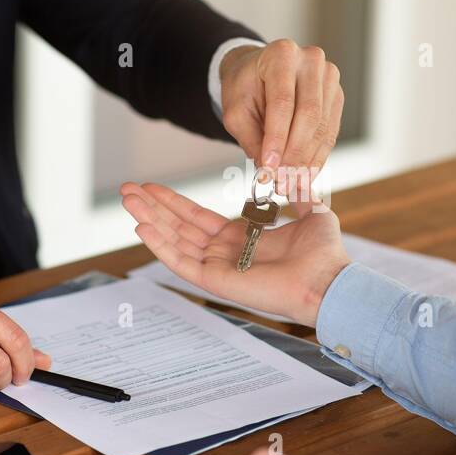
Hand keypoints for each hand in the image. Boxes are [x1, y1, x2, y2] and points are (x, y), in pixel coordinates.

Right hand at [120, 182, 350, 326]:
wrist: (329, 280)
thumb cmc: (324, 254)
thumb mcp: (313, 212)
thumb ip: (300, 193)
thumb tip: (298, 173)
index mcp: (242, 238)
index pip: (197, 218)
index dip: (174, 202)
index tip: (152, 187)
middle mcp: (225, 253)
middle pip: (178, 227)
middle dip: (152, 207)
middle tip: (127, 190)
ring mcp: (218, 267)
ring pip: (174, 241)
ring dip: (149, 220)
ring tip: (127, 201)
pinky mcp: (215, 281)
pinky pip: (181, 262)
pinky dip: (160, 245)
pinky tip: (142, 226)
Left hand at [218, 40, 343, 198]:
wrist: (258, 72)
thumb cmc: (245, 87)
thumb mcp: (236, 110)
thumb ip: (250, 138)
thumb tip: (269, 171)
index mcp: (281, 55)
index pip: (282, 102)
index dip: (276, 139)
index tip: (269, 168)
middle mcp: (310, 60)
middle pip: (309, 114)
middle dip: (294, 154)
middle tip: (281, 182)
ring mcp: (329, 77)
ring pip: (323, 126)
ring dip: (307, 161)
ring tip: (292, 184)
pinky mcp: (337, 95)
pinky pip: (330, 132)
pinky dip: (317, 157)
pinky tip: (305, 175)